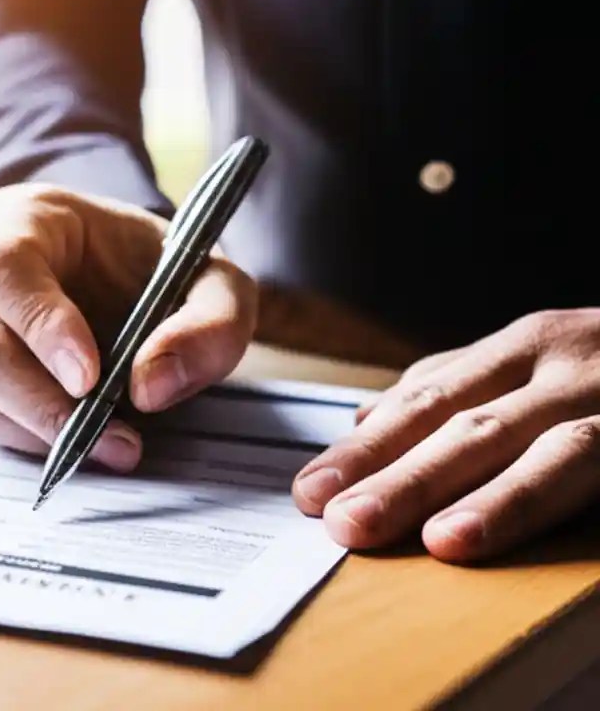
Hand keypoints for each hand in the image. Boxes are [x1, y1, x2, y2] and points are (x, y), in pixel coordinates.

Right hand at [0, 183, 257, 470]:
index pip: (3, 269)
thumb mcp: (210, 277)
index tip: (90, 378)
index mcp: (22, 220)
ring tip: (117, 446)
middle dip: (44, 402)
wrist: (129, 276)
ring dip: (47, 431)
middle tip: (116, 436)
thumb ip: (209, 322)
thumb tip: (150, 388)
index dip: (41, 326)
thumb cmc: (157, 266)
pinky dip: (41, 439)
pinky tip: (89, 439)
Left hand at [292, 309, 599, 562]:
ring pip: (541, 449)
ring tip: (419, 539)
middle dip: (399, 475)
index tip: (310, 489)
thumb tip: (365, 417)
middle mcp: (572, 361)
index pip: (428, 399)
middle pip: (469, 424)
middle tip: (338, 520)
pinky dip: (548, 504)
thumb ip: (458, 384)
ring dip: (478, 498)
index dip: (367, 447)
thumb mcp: (540, 358)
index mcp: (529, 344)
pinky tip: (492, 535)